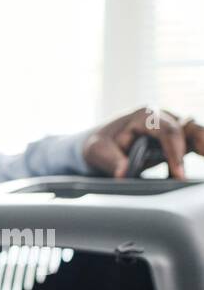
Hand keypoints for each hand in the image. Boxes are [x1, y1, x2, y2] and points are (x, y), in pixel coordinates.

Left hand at [82, 107, 202, 178]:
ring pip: (194, 132)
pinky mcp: (174, 140)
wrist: (101, 144)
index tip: (178, 173)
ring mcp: (171, 127)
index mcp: (145, 116)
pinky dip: (199, 151)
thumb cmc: (100, 144)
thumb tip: (123, 173)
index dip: (175, 152)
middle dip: (200, 141)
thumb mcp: (97, 151)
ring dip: (202, 145)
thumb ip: (111, 161)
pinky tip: (194, 167)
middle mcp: (162, 117)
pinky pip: (191, 144)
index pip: (167, 131)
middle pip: (188, 125)